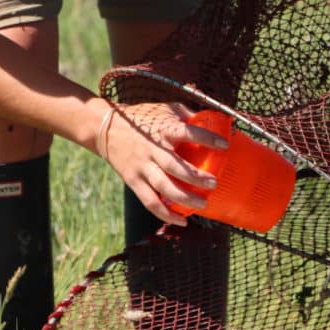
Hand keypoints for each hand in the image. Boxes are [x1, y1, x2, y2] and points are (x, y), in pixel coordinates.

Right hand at [99, 102, 227, 225]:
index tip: (224, 145)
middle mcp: (152, 149)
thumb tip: (214, 119)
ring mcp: (142, 167)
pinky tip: (181, 220)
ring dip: (184, 198)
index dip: (207, 139)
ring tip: (203, 203)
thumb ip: (186, 114)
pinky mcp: (133, 181)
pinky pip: (150, 201)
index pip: (187, 133)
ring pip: (164, 187)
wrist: (105, 128)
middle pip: (176, 166)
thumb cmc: (141, 118)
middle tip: (214, 183)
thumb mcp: (163, 109)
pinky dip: (165, 214)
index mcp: (162, 130)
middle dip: (196, 177)